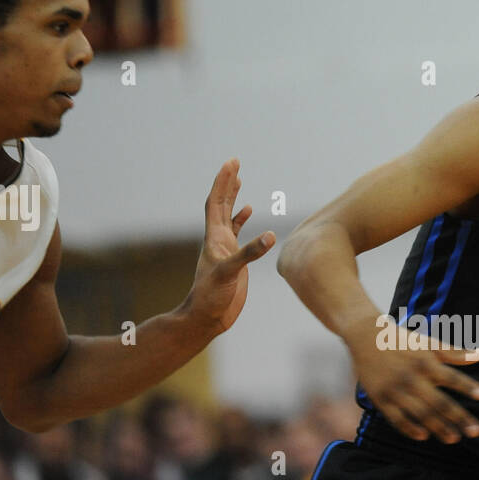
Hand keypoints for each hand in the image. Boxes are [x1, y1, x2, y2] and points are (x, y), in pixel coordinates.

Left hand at [182, 158, 275, 337]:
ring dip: (233, 198)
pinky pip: (237, 233)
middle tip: (235, 163)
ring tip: (239, 180)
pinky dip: (242, 220)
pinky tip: (249, 212)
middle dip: (227, 183)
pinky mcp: (233, 259)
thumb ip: (249, 254)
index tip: (231, 164)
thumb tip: (271, 236)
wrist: (207, 317)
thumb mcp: (230, 272)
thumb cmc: (212, 296)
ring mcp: (225, 248)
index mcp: (214, 237)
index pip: (216, 202)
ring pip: (228, 216)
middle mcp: (218, 239)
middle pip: (221, 204)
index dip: (223, 182)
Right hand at [342, 315, 478, 443]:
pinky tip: (424, 436)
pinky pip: (396, 419)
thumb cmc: (402, 340)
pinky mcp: (380, 398)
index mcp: (424, 361)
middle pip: (438, 401)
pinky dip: (409, 428)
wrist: (364, 335)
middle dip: (459, 417)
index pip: (451, 376)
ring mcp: (394, 389)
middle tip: (477, 431)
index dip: (468, 386)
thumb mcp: (429, 343)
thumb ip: (456, 353)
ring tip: (454, 438)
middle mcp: (410, 376)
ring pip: (420, 414)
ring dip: (438, 428)